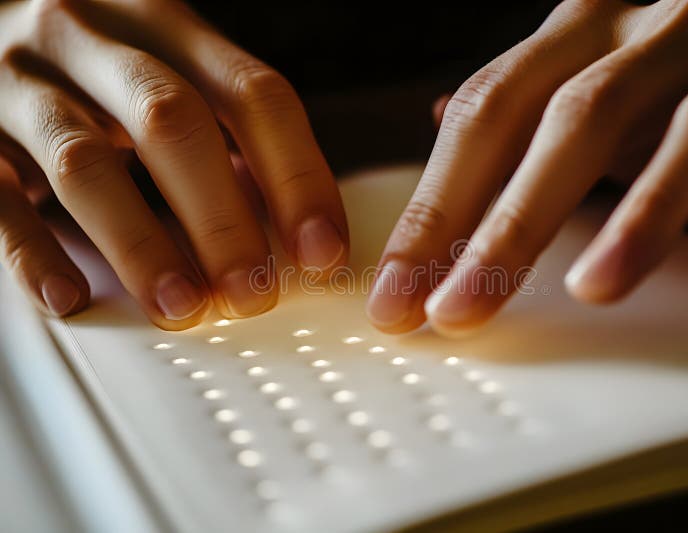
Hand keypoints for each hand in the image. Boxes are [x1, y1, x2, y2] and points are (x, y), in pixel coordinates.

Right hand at [0, 0, 347, 328]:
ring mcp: (15, 78)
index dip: (296, 176)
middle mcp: (87, 37)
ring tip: (184, 306)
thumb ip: (223, 127)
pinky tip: (71, 295)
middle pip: (171, 122)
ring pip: (83, 162)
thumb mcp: (166, 68)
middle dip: (222, 218)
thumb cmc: (96, 64)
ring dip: (142, 245)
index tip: (321, 251)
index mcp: (161, 21)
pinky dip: (33, 252)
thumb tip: (294, 217)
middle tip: (256, 291)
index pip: (251, 93)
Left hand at [367, 0, 687, 334]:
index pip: (476, 114)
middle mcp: (622, 19)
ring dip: (524, 222)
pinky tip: (602, 279)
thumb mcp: (601, 110)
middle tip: (416, 308)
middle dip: (453, 218)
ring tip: (478, 303)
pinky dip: (645, 211)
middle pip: (512, 113)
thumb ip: (524, 118)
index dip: (427, 203)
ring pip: (590, 119)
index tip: (393, 290)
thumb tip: (437, 121)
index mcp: (571, 32)